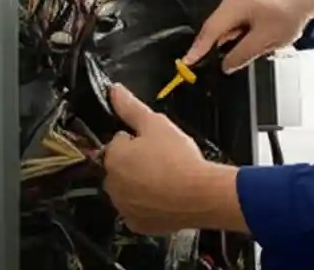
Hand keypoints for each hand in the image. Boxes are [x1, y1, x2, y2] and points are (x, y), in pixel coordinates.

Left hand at [102, 85, 240, 234]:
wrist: (201, 195)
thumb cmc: (179, 159)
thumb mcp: (155, 123)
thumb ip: (131, 106)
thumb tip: (115, 90)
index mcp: (112, 157)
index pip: (117, 143)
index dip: (136, 140)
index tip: (153, 143)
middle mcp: (112, 183)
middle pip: (120, 167)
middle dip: (135, 163)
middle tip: (161, 161)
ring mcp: (123, 206)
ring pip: (128, 190)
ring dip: (139, 184)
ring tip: (165, 179)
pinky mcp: (137, 224)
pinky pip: (138, 211)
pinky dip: (147, 206)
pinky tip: (164, 198)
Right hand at [183, 0, 313, 73]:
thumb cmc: (290, 12)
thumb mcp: (267, 40)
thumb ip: (242, 54)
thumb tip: (227, 65)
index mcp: (235, 4)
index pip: (210, 31)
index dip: (198, 49)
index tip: (187, 61)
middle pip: (218, 29)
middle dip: (228, 46)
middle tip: (243, 56)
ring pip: (228, 28)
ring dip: (240, 40)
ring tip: (264, 41)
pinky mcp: (244, 2)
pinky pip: (236, 23)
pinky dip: (244, 34)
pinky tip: (262, 35)